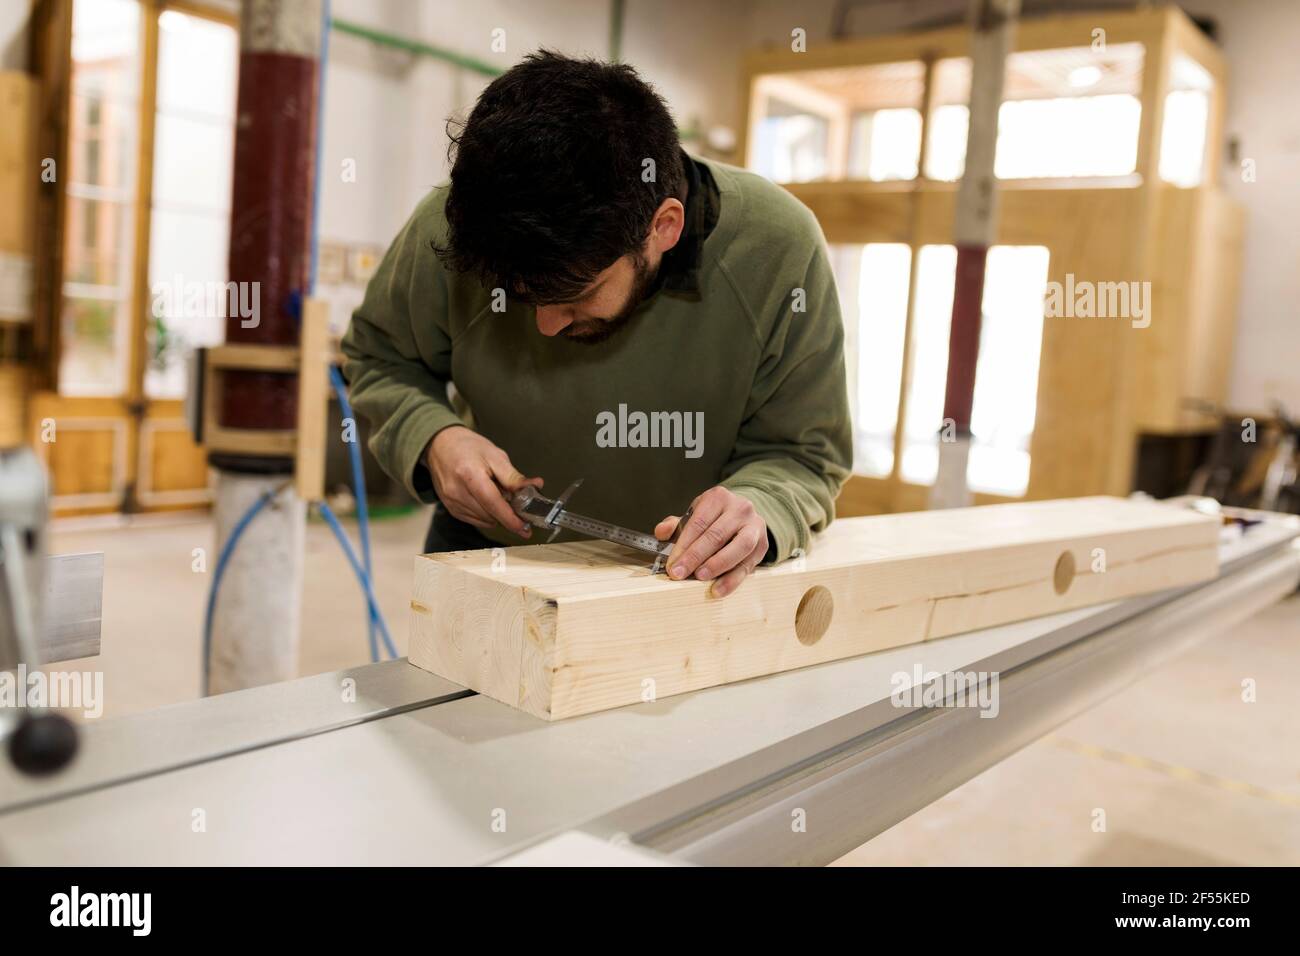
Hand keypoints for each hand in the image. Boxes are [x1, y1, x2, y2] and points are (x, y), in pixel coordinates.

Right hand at [426, 426, 541, 536]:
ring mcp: (452, 502)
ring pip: (484, 520)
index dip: (511, 519)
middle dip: (507, 513)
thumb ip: (514, 476)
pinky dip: (486, 515)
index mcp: (470, 475)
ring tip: (497, 494)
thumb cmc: (468, 447)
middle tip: (516, 502)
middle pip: (490, 515)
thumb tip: (535, 487)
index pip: (493, 504)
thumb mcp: (495, 455)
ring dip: (496, 514)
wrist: (441, 445)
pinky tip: (486, 500)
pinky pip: (475, 520)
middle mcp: (457, 491)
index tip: (524, 528)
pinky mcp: (450, 509)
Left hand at [655, 486, 768, 597]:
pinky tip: (718, 589)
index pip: (699, 522)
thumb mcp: (694, 515)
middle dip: (695, 557)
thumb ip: (676, 525)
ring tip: (700, 578)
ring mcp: (754, 526)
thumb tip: (661, 532)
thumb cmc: (714, 519)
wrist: (743, 517)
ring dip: (717, 565)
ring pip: (739, 547)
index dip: (684, 545)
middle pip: (717, 535)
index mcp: (718, 498)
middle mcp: (740, 509)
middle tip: (679, 573)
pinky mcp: (762, 546)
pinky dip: (732, 580)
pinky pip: (747, 565)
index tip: (672, 563)